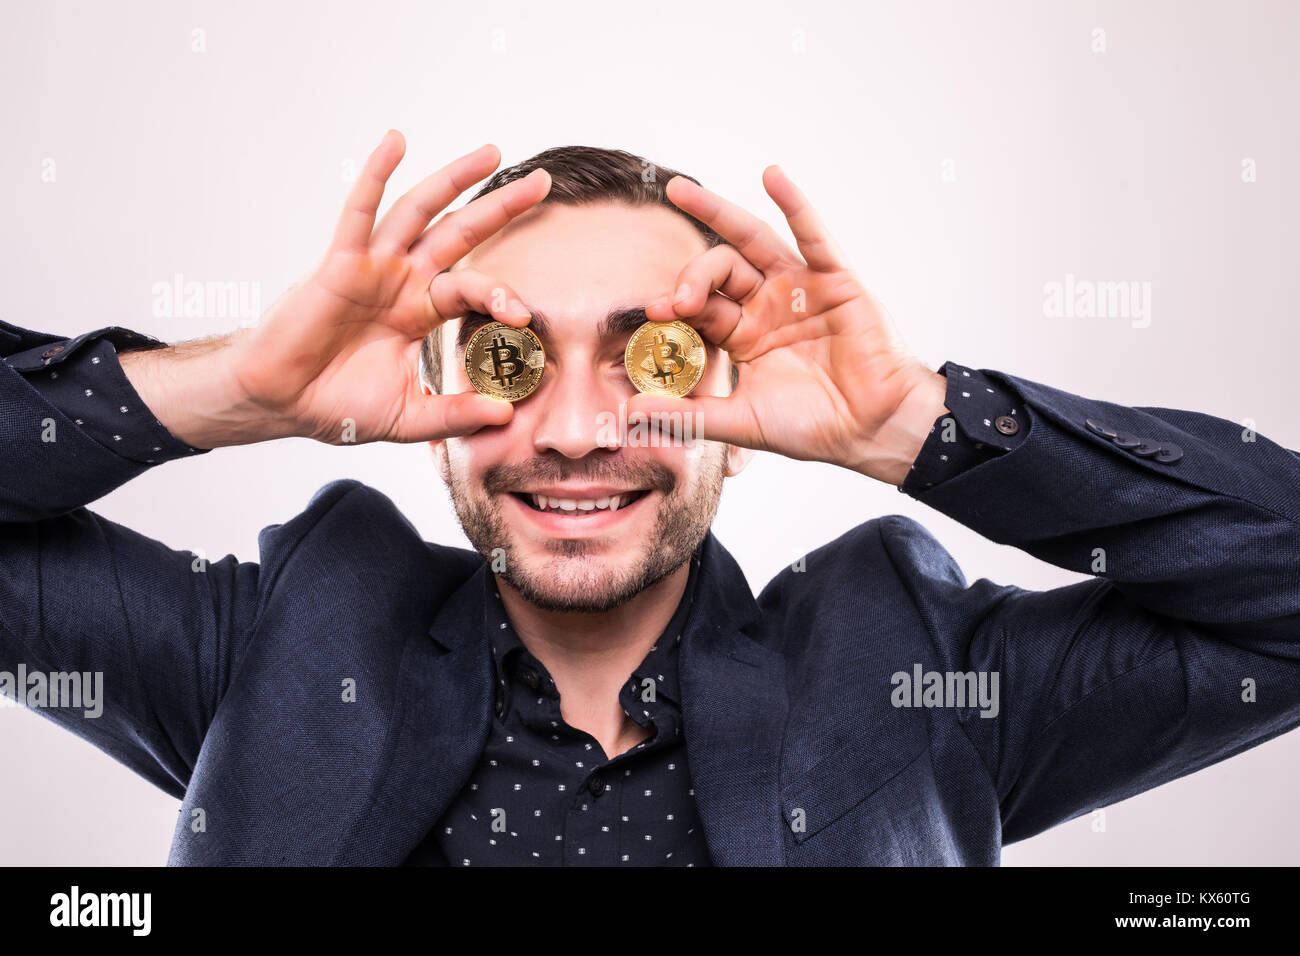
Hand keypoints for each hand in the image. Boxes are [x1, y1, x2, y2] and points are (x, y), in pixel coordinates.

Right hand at [224, 131, 550, 444]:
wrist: (282, 404)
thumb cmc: (339, 406)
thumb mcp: (409, 417)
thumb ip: (455, 414)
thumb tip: (507, 415)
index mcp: (420, 311)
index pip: (472, 288)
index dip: (501, 296)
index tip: (526, 317)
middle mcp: (402, 280)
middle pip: (460, 232)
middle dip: (500, 207)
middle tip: (542, 183)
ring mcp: (373, 266)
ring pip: (420, 211)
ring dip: (455, 179)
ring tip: (493, 153)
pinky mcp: (340, 263)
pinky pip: (360, 212)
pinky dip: (377, 174)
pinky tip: (397, 141)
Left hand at [630, 168, 947, 484]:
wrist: (872, 429)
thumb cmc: (815, 427)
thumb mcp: (742, 422)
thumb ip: (688, 415)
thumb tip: (630, 414)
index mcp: (745, 335)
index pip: (701, 308)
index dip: (676, 305)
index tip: (652, 313)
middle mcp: (768, 304)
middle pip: (720, 271)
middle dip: (692, 277)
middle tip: (675, 300)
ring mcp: (800, 288)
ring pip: (753, 242)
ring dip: (717, 212)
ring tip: (681, 191)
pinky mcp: (835, 280)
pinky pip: (813, 235)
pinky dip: (795, 203)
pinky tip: (771, 175)